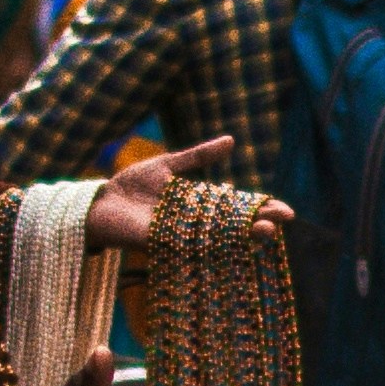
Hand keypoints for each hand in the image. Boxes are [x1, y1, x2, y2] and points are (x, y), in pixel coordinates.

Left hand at [86, 137, 290, 251]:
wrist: (101, 201)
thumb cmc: (132, 184)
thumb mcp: (169, 165)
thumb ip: (198, 157)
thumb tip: (232, 141)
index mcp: (198, 204)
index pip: (236, 207)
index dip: (259, 208)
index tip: (283, 210)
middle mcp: (195, 223)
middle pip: (234, 225)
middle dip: (258, 222)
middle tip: (282, 221)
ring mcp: (182, 235)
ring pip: (219, 238)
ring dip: (243, 235)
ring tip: (266, 232)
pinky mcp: (164, 244)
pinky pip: (193, 244)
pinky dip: (212, 243)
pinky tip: (232, 241)